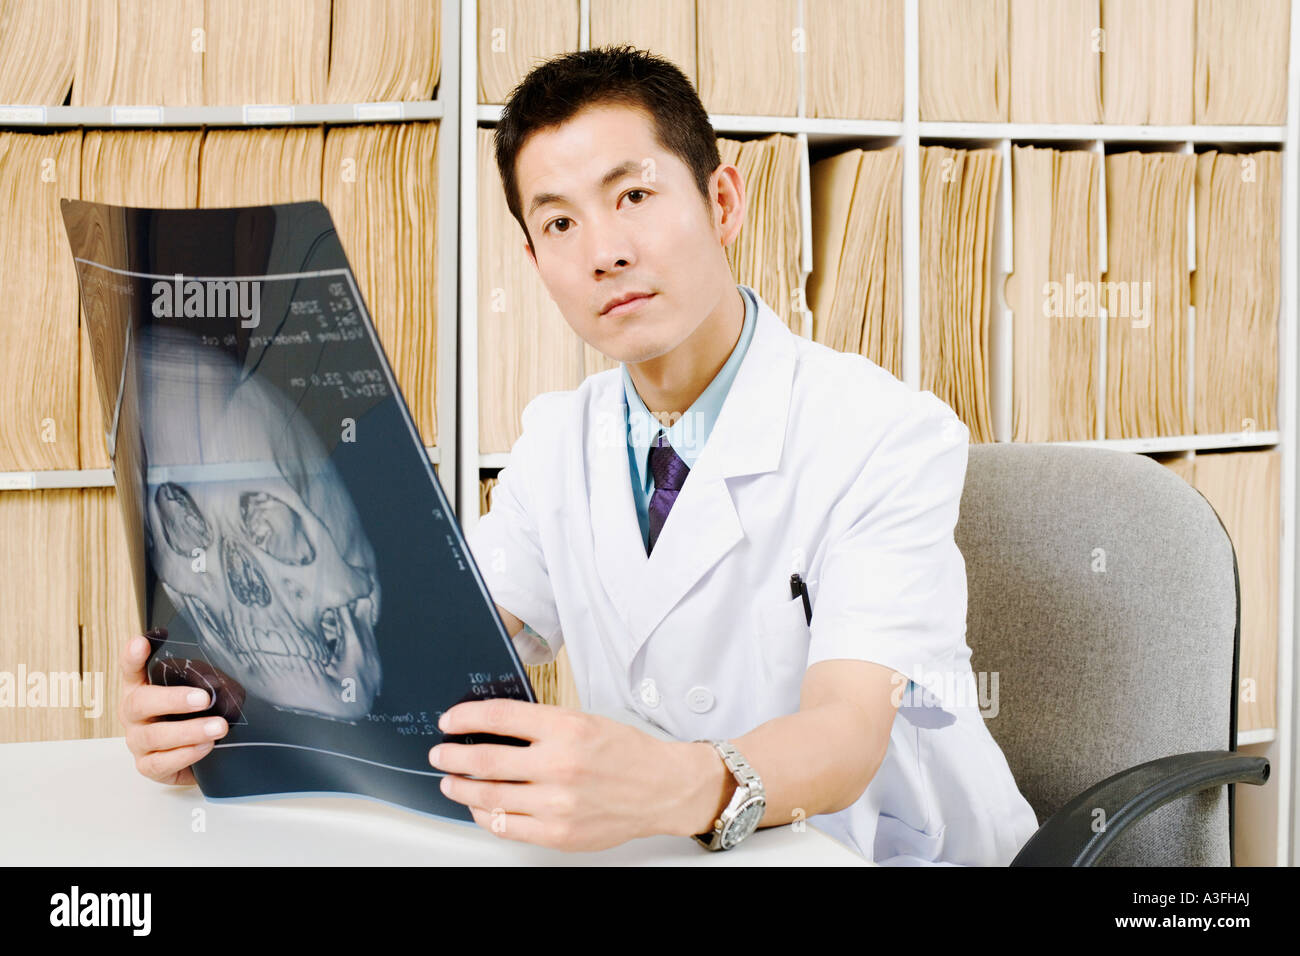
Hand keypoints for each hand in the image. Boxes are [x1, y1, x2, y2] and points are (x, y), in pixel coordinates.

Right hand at [119, 633, 226, 785]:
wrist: (194, 757)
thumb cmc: (195, 716)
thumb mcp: (199, 694)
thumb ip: (202, 682)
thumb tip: (223, 680)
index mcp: (141, 688)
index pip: (131, 669)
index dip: (133, 656)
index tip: (140, 643)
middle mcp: (134, 714)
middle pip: (140, 703)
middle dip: (173, 700)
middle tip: (204, 699)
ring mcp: (137, 741)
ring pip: (153, 736)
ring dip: (189, 731)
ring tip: (217, 728)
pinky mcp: (148, 766)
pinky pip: (160, 763)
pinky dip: (185, 754)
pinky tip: (204, 747)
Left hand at [429, 700, 717, 851]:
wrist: (662, 788)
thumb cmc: (626, 753)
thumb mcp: (585, 721)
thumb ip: (542, 725)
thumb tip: (494, 728)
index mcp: (566, 728)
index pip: (499, 717)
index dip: (465, 718)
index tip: (450, 722)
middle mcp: (559, 765)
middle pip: (485, 760)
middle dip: (452, 756)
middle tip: (440, 754)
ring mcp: (557, 803)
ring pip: (490, 796)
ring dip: (461, 788)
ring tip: (451, 782)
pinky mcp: (559, 833)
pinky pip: (506, 826)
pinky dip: (486, 815)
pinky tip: (481, 807)